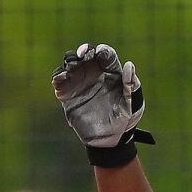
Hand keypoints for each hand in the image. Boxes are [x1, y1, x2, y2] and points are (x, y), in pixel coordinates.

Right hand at [51, 42, 153, 163]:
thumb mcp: (133, 105)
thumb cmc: (124, 121)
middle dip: (83, 51)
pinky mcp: (69, 95)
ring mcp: (80, 83)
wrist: (109, 141)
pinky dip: (57, 77)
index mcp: (111, 73)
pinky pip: (59, 82)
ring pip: (71, 64)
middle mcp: (95, 74)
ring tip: (70, 66)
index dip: (102, 51)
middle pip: (86, 55)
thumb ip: (132, 86)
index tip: (99, 53)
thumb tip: (129, 65)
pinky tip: (59, 79)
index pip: (106, 54)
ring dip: (69, 61)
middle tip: (81, 54)